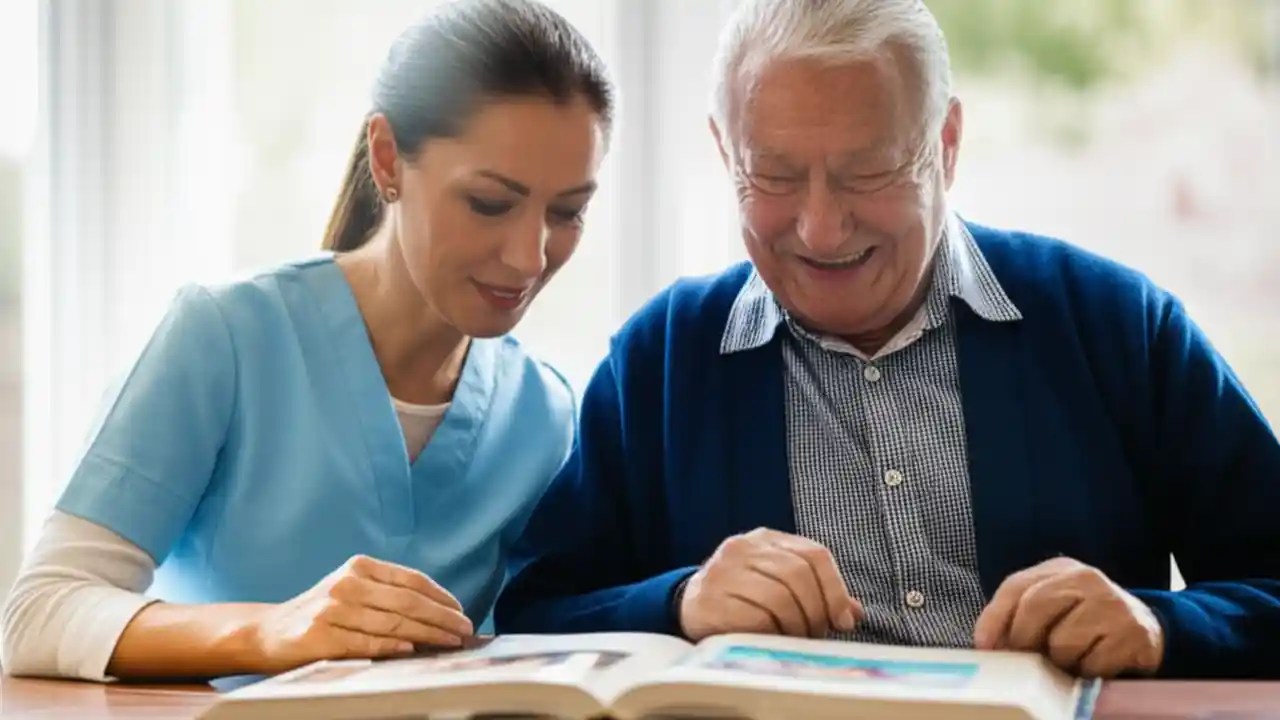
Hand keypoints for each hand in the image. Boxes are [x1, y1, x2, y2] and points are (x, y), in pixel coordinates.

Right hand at [247, 554, 473, 672]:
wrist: (268, 631)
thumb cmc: (323, 612)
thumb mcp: (354, 591)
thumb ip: (389, 595)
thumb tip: (441, 614)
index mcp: (360, 566)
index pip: (411, 580)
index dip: (442, 598)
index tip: (462, 613)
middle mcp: (346, 583)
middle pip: (407, 602)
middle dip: (442, 618)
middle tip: (465, 631)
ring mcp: (332, 609)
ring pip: (391, 622)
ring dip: (427, 635)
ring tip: (449, 643)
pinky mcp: (320, 636)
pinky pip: (365, 643)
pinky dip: (391, 646)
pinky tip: (411, 650)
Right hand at [679, 528, 862, 640]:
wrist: (689, 607)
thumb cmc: (742, 598)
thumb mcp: (778, 585)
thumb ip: (815, 593)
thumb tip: (854, 611)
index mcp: (766, 539)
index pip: (814, 554)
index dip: (835, 590)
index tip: (843, 620)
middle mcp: (743, 547)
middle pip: (798, 575)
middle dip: (816, 611)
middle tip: (816, 634)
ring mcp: (724, 572)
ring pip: (779, 597)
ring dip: (795, 626)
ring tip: (793, 639)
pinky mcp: (710, 600)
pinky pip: (754, 618)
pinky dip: (770, 633)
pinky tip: (769, 639)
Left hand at [973, 557, 1163, 677]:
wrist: (1145, 628)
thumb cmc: (1085, 621)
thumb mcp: (1053, 608)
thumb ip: (1020, 616)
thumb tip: (989, 644)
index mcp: (1059, 569)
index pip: (1016, 586)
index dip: (994, 617)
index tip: (984, 645)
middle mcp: (1086, 577)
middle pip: (1035, 607)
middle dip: (1024, 640)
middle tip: (1027, 659)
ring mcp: (1111, 602)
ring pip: (1063, 641)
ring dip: (1061, 661)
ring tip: (1072, 658)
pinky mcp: (1133, 632)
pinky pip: (1092, 664)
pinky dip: (1087, 672)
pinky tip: (1095, 664)